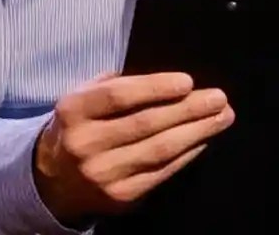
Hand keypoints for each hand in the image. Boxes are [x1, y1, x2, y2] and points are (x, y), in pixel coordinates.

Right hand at [33, 72, 234, 224]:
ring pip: (158, 150)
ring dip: (196, 132)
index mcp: (73, 111)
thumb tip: (171, 83)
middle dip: (188, 109)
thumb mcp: (84, 96)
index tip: (188, 81)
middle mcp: (84, 144)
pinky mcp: (120, 196)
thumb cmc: (82, 125)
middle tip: (219, 98)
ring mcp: (102, 174)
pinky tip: (203, 140)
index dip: (155, 88)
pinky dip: (187, 155)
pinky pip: (161, 173)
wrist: (56, 179)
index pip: (118, 96)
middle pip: (145, 123)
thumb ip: (118, 84)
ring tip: (222, 117)